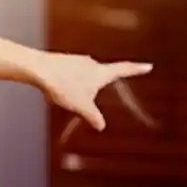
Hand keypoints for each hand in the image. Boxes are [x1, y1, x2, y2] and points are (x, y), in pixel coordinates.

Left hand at [33, 52, 153, 131]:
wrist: (38, 69)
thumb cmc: (63, 85)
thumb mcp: (82, 107)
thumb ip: (94, 117)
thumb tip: (101, 125)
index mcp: (100, 72)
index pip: (123, 70)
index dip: (137, 70)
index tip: (148, 66)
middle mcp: (91, 63)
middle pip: (100, 78)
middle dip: (93, 90)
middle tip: (80, 99)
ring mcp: (76, 61)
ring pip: (82, 80)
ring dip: (76, 90)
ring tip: (62, 95)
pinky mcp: (63, 62)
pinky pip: (68, 78)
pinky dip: (65, 86)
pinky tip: (53, 90)